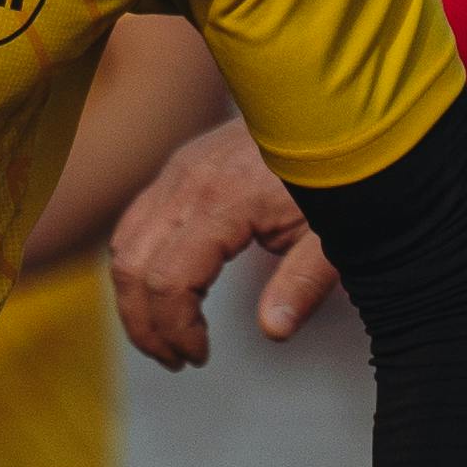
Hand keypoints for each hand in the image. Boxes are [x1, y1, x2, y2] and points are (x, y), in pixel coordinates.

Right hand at [105, 119, 337, 366]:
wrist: (335, 107)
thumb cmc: (342, 170)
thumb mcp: (336, 236)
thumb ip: (304, 284)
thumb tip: (273, 330)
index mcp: (224, 201)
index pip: (169, 280)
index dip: (175, 328)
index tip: (199, 355)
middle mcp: (188, 181)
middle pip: (132, 266)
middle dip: (145, 324)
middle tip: (177, 358)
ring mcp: (178, 170)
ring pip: (124, 244)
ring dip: (135, 297)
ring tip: (167, 335)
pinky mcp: (180, 166)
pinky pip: (136, 220)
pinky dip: (138, 263)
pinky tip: (165, 291)